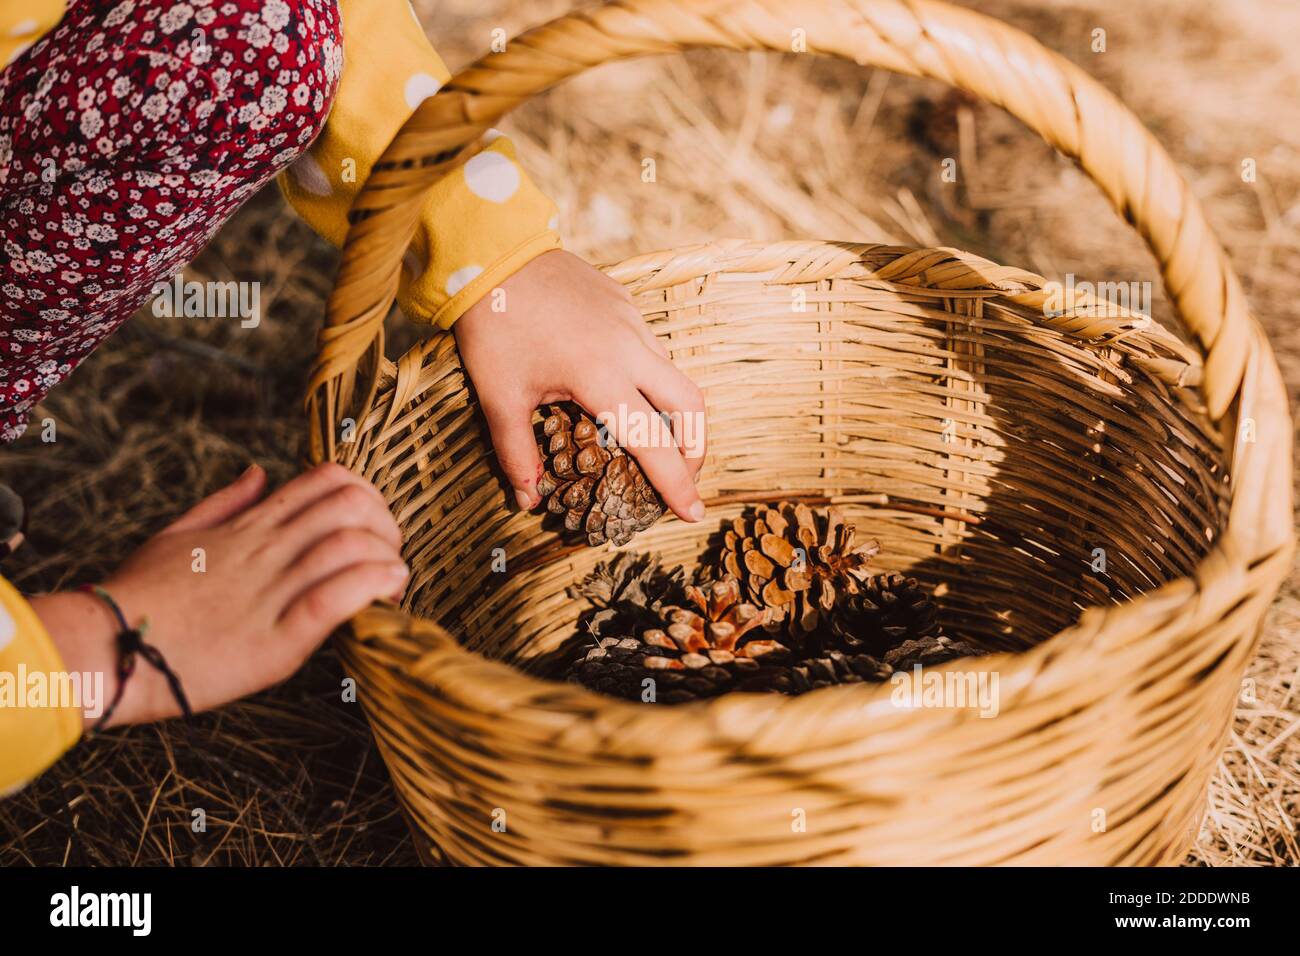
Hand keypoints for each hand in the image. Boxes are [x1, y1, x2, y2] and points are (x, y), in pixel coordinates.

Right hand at [29, 463, 405, 727]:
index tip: (374, 527)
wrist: (99, 650)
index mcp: (249, 526)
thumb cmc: (136, 598)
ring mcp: (270, 592)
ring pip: (351, 544)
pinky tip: (386, 595)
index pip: (327, 481)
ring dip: (389, 559)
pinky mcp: (275, 640)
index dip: (368, 495)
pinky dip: (373, 587)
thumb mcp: (177, 535)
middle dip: (388, 527)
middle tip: (390, 558)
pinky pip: (334, 597)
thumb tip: (260, 472)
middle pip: (351, 505)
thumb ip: (226, 503)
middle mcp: (265, 550)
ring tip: (393, 584)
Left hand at [454, 249, 706, 520]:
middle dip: (696, 448)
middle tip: (684, 476)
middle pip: (691, 406)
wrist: (493, 254)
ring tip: (659, 440)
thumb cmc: (493, 328)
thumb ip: (517, 454)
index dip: (677, 484)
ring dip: (679, 414)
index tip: (692, 513)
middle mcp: (629, 350)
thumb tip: (527, 500)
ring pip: (677, 375)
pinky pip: (655, 349)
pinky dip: (656, 380)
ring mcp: (632, 323)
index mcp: (601, 378)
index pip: (654, 444)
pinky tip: (630, 392)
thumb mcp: (498, 398)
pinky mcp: (626, 303)